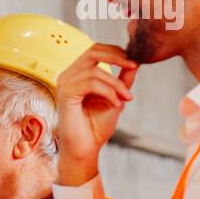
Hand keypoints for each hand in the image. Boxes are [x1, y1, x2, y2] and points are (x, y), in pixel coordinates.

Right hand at [54, 44, 137, 185]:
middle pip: (92, 52)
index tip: (134, 62)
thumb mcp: (116, 97)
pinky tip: (116, 104)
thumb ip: (122, 80)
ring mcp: (64, 84)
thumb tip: (135, 62)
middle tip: (133, 66)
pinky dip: (108, 92)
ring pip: (95, 71)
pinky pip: (91, 84)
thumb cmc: (96, 126)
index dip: (115, 52)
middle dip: (116, 57)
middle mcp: (68, 75)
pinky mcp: (65, 94)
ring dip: (116, 84)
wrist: (86, 147)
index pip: (95, 50)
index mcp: (77, 74)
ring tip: (126, 98)